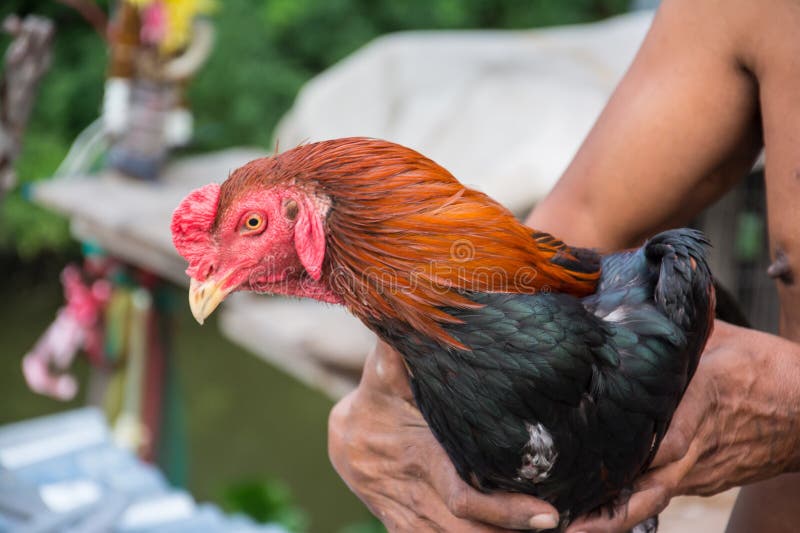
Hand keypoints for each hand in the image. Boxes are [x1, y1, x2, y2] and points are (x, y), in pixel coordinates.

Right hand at [328, 341, 559, 531]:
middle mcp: (421, 501)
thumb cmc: (379, 398)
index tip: (549, 513)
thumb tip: (414, 308)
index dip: (506, 511)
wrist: (348, 440)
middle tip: (575, 527)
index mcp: (420, 463)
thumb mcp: (387, 372)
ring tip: (569, 532)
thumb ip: (399, 350)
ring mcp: (419, 524)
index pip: (466, 500)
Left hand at [567, 321, 799, 532]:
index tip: (584, 468)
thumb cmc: (769, 371)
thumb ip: (681, 324)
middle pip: (651, 486)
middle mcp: (697, 447)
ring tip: (569, 525)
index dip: (626, 454)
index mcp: (702, 405)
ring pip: (654, 497)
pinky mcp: (703, 480)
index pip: (662, 437)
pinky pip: (664, 492)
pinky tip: (598, 504)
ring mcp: (701, 470)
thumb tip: (645, 290)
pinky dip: (633, 500)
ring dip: (615, 514)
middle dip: (609, 511)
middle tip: (564, 522)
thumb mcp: (725, 337)